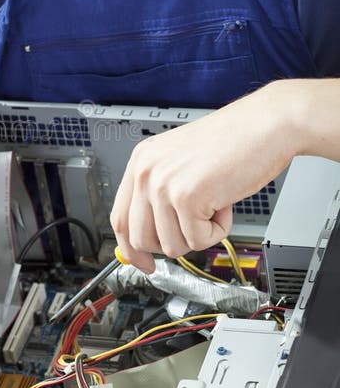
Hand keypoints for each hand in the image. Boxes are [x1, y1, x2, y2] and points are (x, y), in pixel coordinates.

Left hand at [110, 83, 296, 270]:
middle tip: (195, 230)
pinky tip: (225, 202)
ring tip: (215, 202)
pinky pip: (199, 241)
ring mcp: (164, 185)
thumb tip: (151, 237)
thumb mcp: (181, 162)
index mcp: (141, 161)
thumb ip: (160, 194)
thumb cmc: (234, 140)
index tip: (143, 263)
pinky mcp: (187, 198)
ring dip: (200, 234)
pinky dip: (219, 230)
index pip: (120, 218)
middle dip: (172, 244)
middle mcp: (146, 171)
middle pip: (140, 239)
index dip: (131, 249)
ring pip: (171, 246)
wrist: (266, 124)